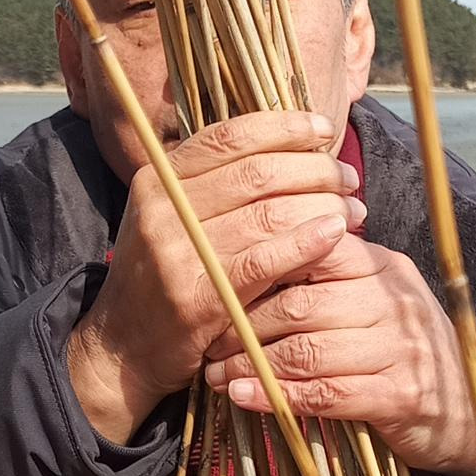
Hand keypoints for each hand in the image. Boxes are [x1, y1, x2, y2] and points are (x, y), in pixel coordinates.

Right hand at [65, 110, 366, 443]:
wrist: (122, 348)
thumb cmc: (164, 276)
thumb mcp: (173, 216)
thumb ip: (216, 182)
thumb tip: (292, 146)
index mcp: (158, 177)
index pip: (230, 135)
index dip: (284, 127)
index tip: (323, 129)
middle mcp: (162, 207)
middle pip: (257, 172)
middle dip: (316, 170)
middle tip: (349, 180)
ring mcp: (177, 252)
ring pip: (268, 213)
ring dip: (322, 207)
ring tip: (353, 212)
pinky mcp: (197, 297)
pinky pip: (264, 260)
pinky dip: (306, 243)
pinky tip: (334, 236)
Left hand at [203, 233, 475, 475]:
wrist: (471, 412)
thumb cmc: (403, 353)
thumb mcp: (375, 302)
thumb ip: (328, 281)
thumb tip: (249, 266)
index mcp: (382, 266)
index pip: (313, 248)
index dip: (259, 268)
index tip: (216, 288)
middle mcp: (394, 300)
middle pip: (300, 303)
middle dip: (244, 325)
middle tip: (208, 342)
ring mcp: (402, 348)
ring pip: (308, 350)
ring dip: (253, 366)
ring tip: (217, 375)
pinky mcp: (402, 396)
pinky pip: (327, 393)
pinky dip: (280, 397)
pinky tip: (246, 399)